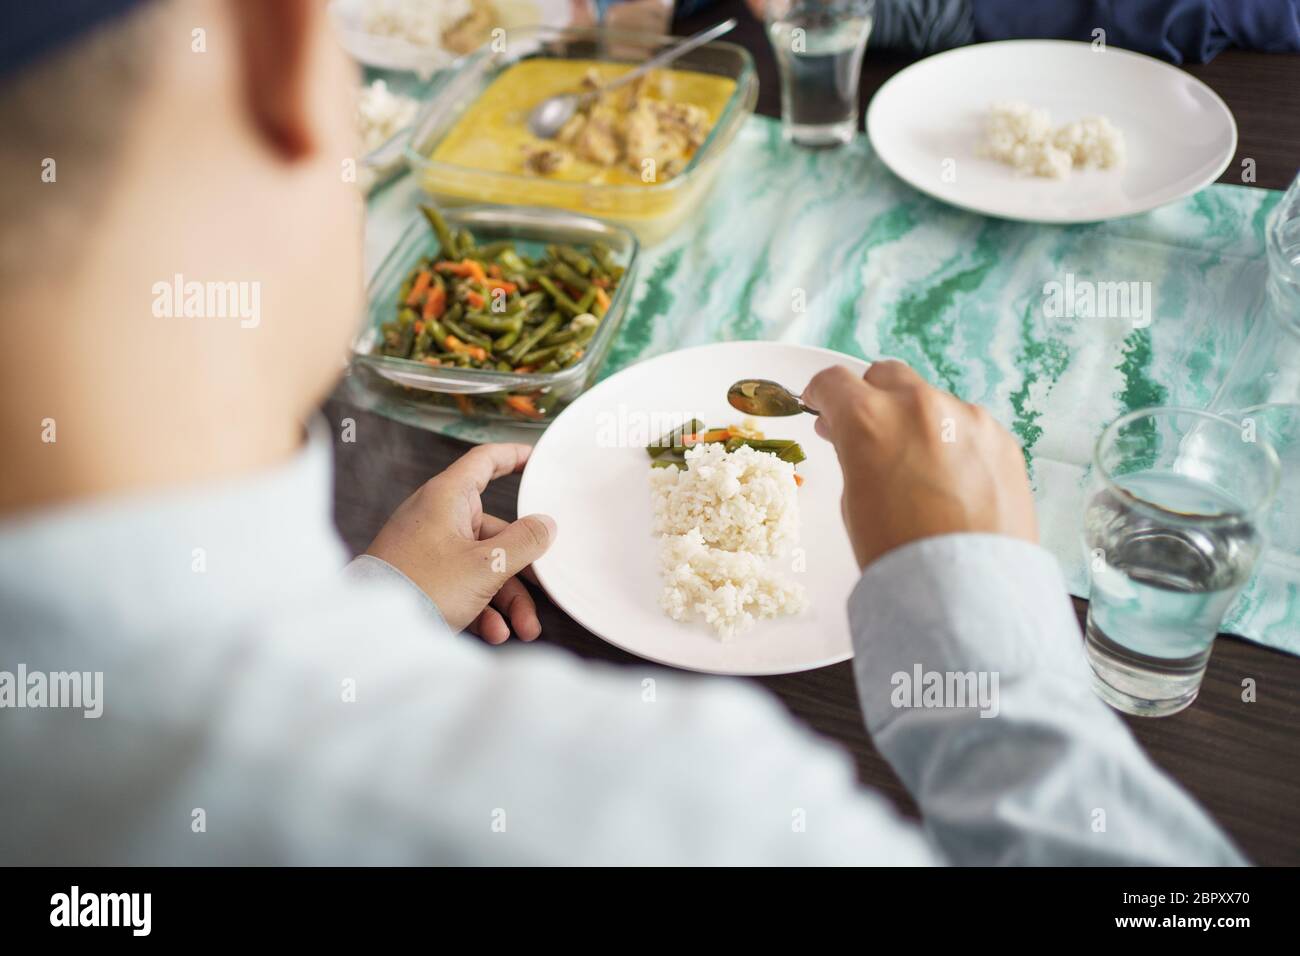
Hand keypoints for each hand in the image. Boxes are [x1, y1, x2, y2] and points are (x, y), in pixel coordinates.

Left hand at [365, 444, 555, 643]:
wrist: (375, 632)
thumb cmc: (424, 587)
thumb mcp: (486, 565)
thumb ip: (524, 542)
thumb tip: (546, 524)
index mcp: (448, 498)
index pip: (484, 462)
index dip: (513, 456)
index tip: (537, 461)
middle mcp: (438, 518)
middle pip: (496, 532)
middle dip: (522, 570)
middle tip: (545, 590)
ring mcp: (430, 549)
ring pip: (483, 566)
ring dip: (507, 599)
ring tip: (523, 628)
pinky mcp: (424, 578)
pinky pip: (463, 586)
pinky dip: (482, 608)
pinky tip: (495, 633)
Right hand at [802, 361, 1036, 569]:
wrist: (967, 593)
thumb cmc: (899, 556)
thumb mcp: (853, 501)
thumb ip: (852, 453)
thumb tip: (849, 432)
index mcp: (870, 419)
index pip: (834, 382)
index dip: (822, 394)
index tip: (822, 406)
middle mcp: (920, 406)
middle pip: (885, 376)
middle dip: (872, 397)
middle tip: (868, 432)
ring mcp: (968, 418)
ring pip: (930, 400)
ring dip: (917, 422)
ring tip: (919, 469)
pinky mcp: (1002, 439)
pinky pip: (968, 426)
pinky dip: (954, 442)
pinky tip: (954, 482)